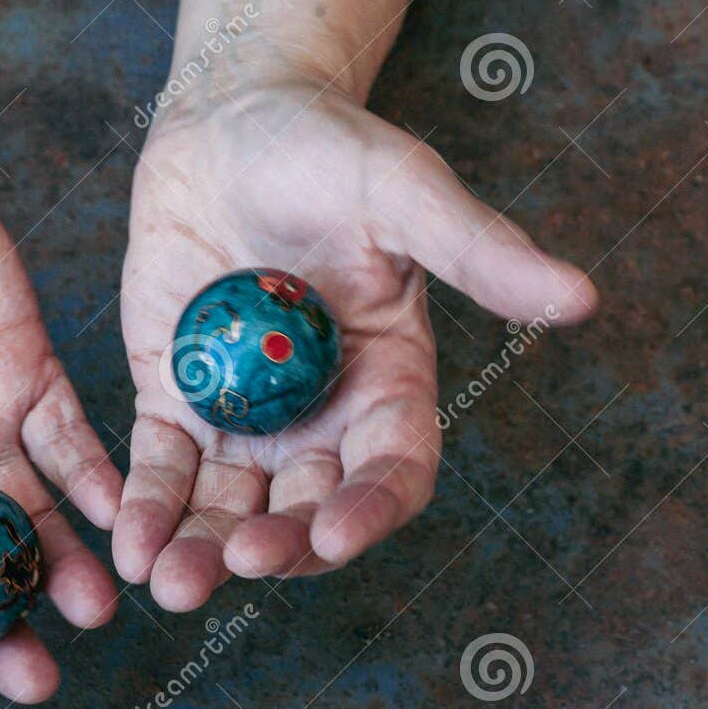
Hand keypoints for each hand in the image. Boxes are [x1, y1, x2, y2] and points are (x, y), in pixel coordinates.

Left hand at [114, 81, 598, 610]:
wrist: (229, 123)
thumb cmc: (329, 149)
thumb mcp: (404, 193)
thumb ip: (480, 252)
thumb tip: (582, 298)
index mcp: (389, 385)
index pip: (390, 472)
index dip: (368, 512)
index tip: (335, 536)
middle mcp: (320, 419)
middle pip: (304, 509)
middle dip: (274, 545)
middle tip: (237, 563)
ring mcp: (246, 417)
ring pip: (228, 506)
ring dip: (201, 550)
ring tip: (169, 585)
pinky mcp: (176, 402)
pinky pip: (163, 470)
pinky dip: (147, 509)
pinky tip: (124, 546)